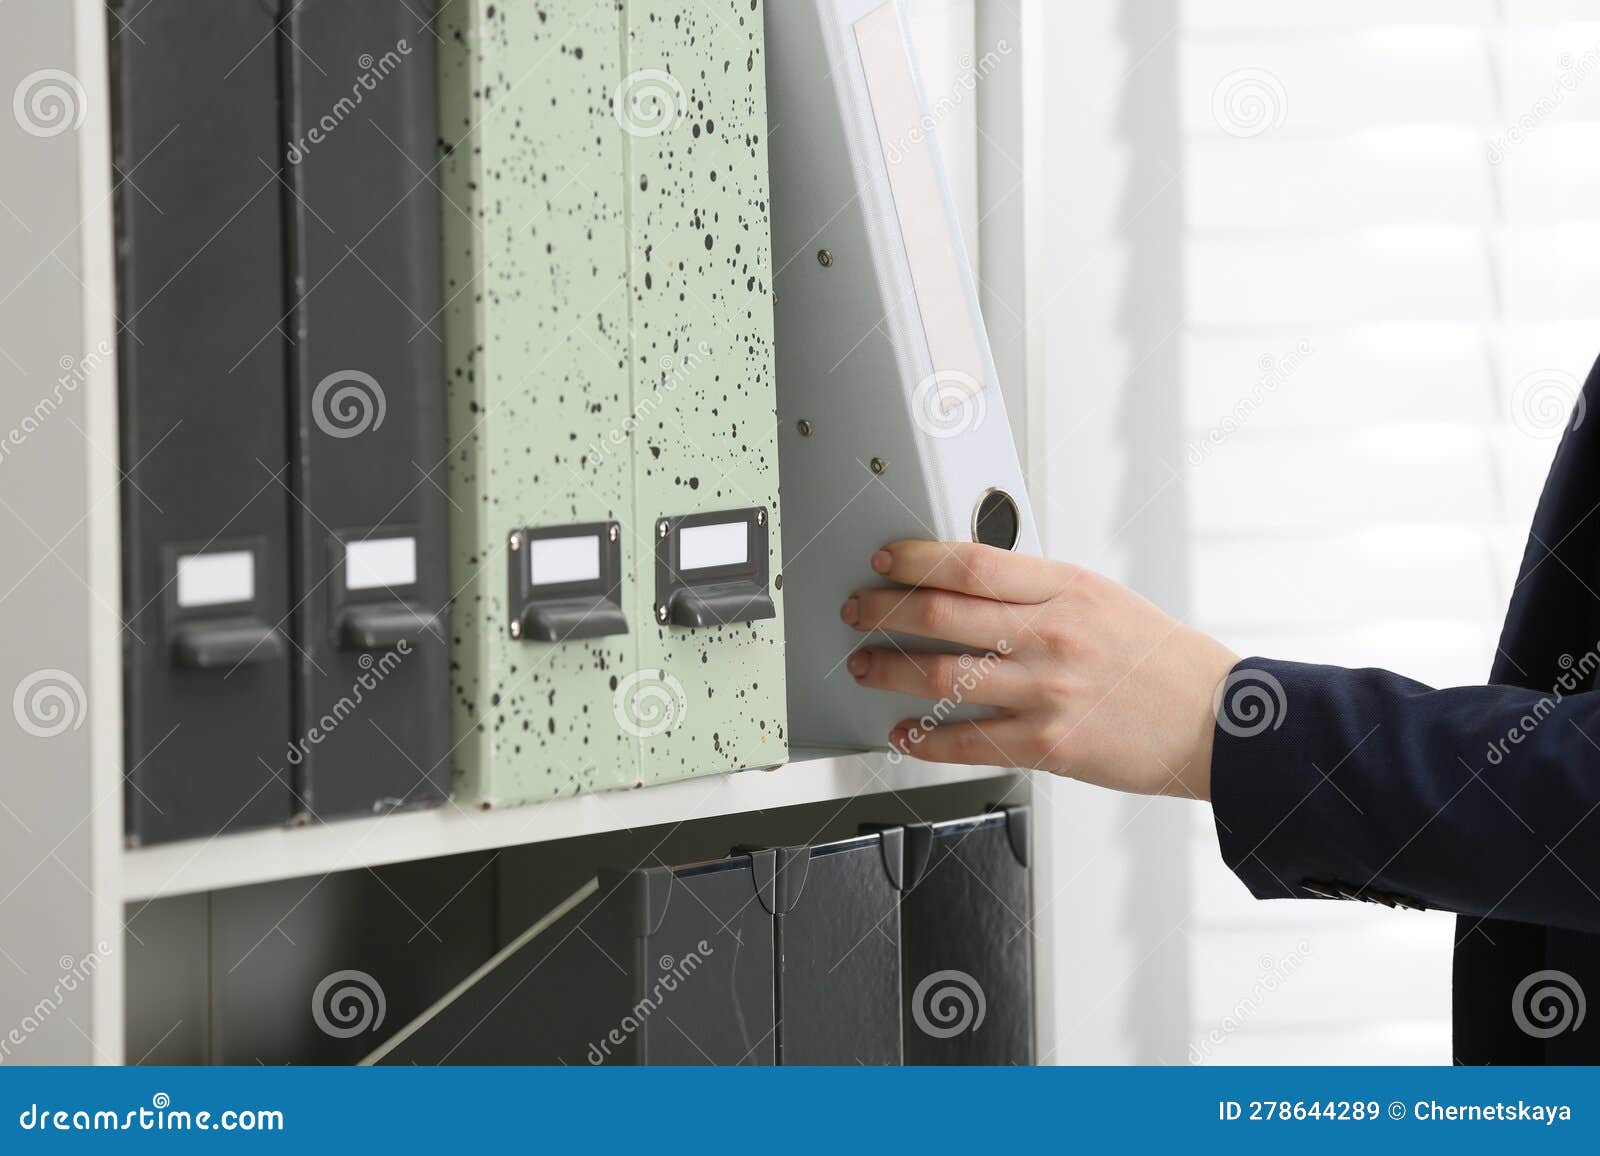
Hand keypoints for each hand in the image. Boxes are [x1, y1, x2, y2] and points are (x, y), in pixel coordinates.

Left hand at [841, 540, 1238, 799]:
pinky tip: (904, 733)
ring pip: (944, 676)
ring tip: (864, 665)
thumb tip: (967, 583)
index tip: (885, 559)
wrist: (1217, 723)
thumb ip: (1038, 591)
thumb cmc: (1159, 661)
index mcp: (1067, 589)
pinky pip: (968, 742)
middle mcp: (1053, 635)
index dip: (916, 559)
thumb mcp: (1102, 599)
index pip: (972, 562)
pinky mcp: (1048, 745)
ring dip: (889, 670)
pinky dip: (925, 739)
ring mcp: (1048, 692)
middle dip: (885, 610)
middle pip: (944, 614)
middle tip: (858, 610)